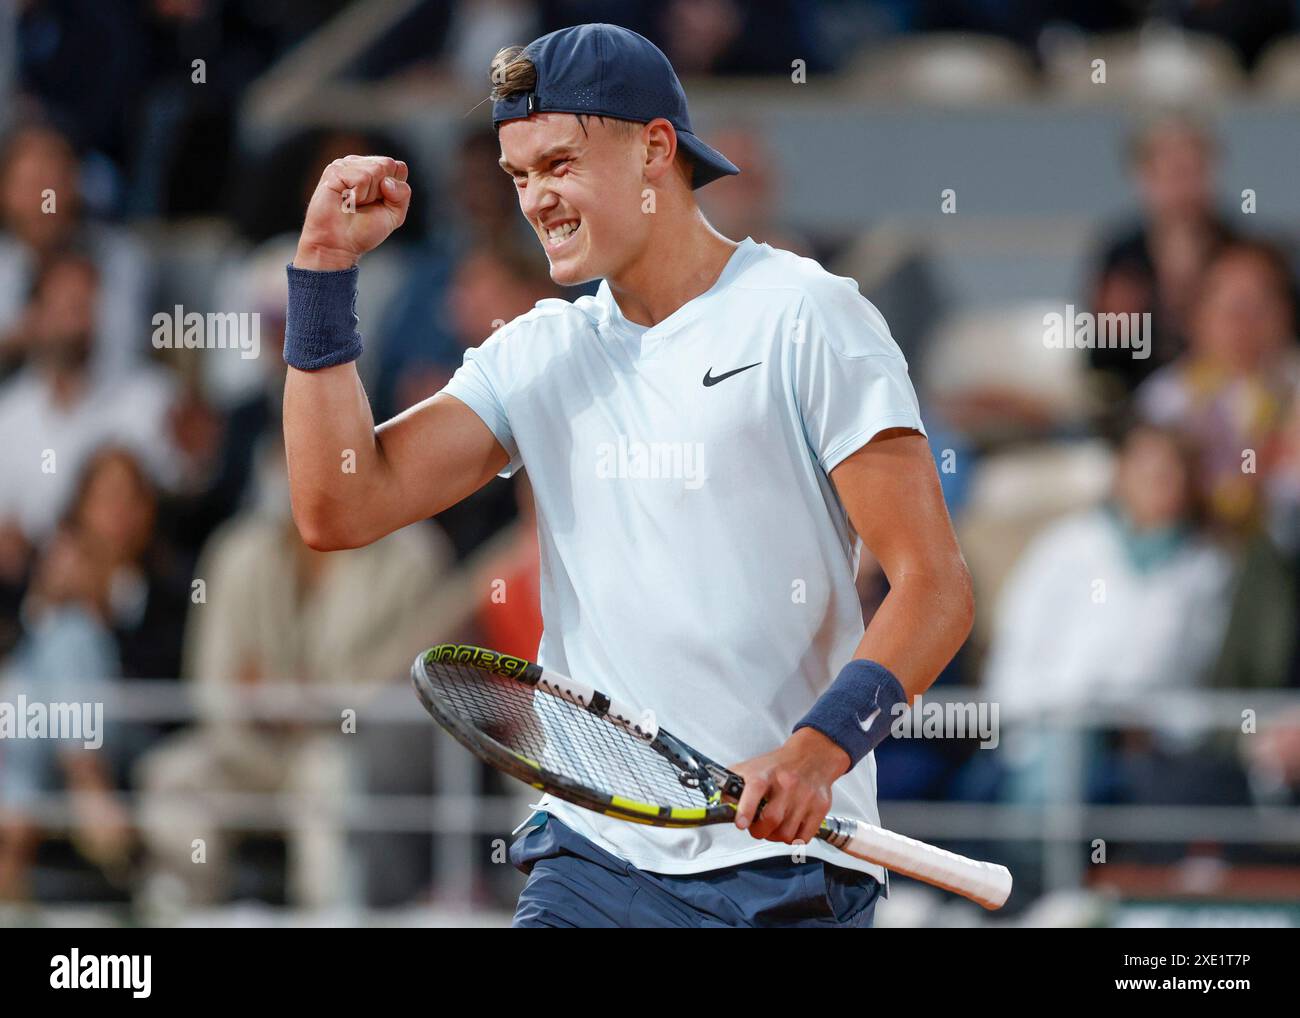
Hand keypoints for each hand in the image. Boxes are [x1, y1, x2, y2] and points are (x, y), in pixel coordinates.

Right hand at [294, 155, 410, 269]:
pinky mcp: (335, 170)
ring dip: (368, 195)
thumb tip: (387, 181)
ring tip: (353, 204)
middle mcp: (362, 164)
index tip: (380, 204)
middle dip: (382, 192)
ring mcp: (347, 165)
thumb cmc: (363, 230)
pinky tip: (345, 202)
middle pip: (388, 165)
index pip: (399, 168)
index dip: (395, 191)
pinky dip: (357, 196)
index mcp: (377, 172)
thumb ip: (402, 194)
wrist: (338, 245)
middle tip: (365, 205)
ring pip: (376, 170)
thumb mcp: (394, 215)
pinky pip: (361, 178)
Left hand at [730, 728, 849, 846]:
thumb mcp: (750, 769)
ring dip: (776, 836)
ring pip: (786, 833)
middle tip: (757, 828)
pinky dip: (794, 839)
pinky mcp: (820, 807)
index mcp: (765, 774)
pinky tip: (790, 827)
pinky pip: (804, 837)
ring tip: (774, 827)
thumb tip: (718, 805)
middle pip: (771, 820)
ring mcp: (805, 796)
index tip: (741, 824)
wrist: (812, 755)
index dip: (746, 810)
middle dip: (759, 831)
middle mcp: (786, 784)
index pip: (754, 790)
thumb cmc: (778, 766)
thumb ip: (731, 786)